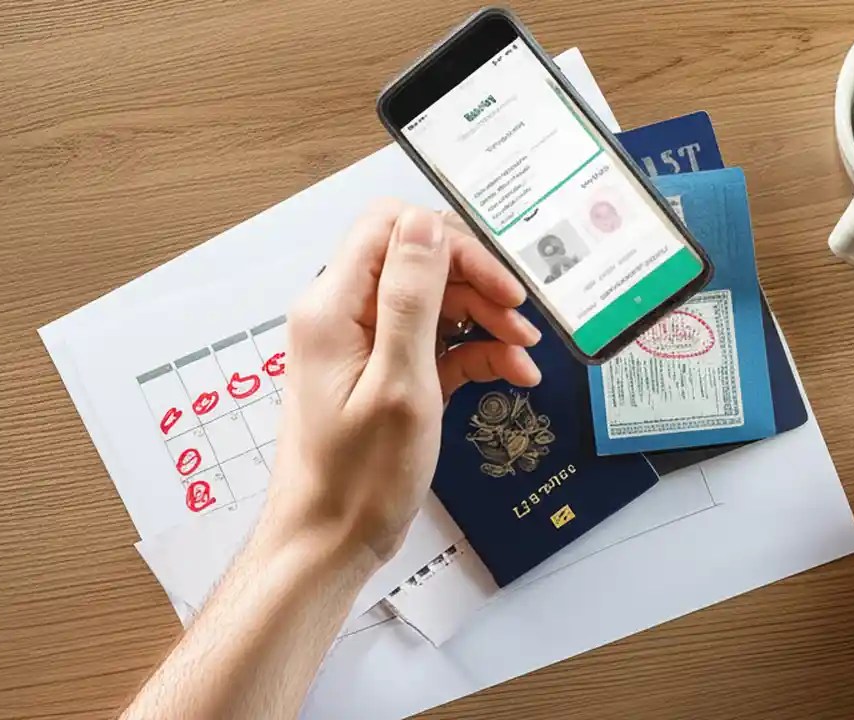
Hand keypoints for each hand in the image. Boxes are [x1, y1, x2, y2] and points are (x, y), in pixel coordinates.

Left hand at [261, 200, 542, 563]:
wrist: (329, 542)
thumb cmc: (356, 480)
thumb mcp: (399, 384)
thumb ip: (412, 300)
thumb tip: (424, 226)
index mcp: (333, 307)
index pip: (393, 228)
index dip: (451, 244)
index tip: (496, 282)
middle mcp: (345, 316)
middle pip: (421, 263)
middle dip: (478, 287)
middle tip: (520, 322)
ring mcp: (366, 345)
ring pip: (436, 303)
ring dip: (486, 322)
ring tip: (523, 354)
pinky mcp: (386, 373)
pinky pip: (437, 343)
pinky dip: (476, 353)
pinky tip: (510, 373)